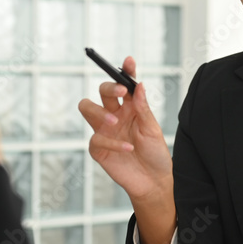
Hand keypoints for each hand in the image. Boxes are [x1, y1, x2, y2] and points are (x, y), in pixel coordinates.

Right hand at [78, 57, 175, 243]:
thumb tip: (139, 85)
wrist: (154, 181)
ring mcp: (105, 130)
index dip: (125, 71)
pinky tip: (128, 149)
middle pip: (101, 92)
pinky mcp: (99, 149)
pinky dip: (112, 143)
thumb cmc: (156, 154)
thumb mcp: (153, 129)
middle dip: (108, 88)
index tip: (129, 62)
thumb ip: (143, 108)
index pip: (125, 84)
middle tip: (120, 92)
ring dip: (100, 112)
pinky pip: (96, 139)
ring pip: (87, 108)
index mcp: (130, 107)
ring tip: (115, 121)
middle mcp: (115, 115)